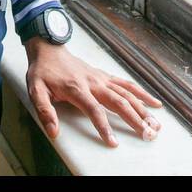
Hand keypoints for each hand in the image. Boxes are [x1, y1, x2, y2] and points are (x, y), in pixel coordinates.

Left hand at [24, 41, 162, 145]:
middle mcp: (94, 83)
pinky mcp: (106, 76)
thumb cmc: (43, 72)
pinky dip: (142, 93)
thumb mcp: (35, 91)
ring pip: (127, 94)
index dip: (104, 127)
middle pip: (119, 102)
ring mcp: (102, 79)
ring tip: (156, 125)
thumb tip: (53, 131)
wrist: (49, 49)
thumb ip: (45, 111)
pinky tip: (154, 103)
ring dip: (143, 110)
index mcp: (77, 89)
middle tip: (148, 135)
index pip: (94, 110)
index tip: (113, 142)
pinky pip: (127, 84)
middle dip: (135, 120)